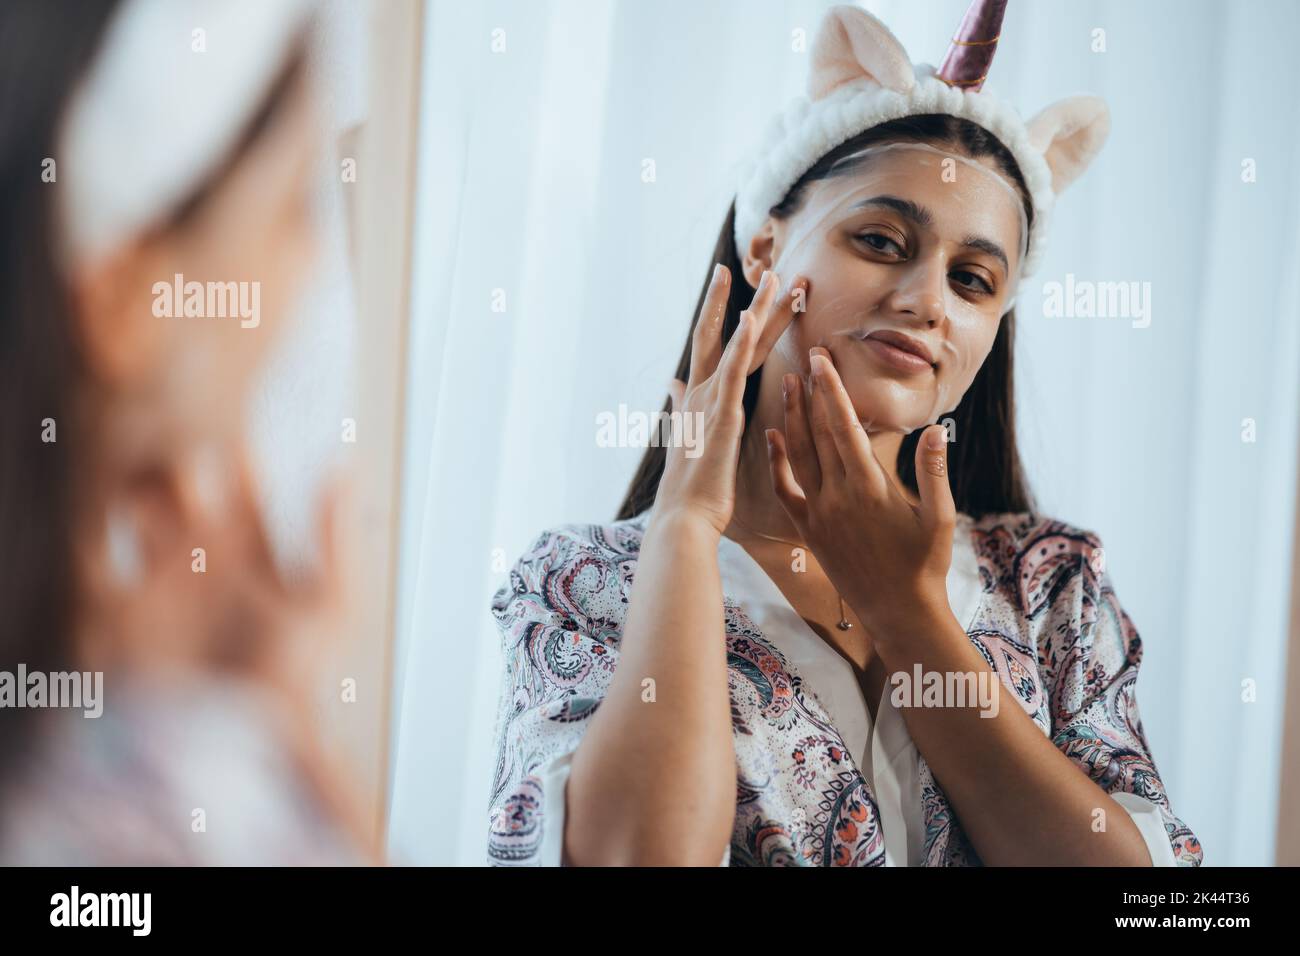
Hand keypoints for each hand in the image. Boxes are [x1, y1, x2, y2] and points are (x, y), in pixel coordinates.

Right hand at [654, 264, 806, 535]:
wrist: (683, 518)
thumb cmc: (691, 490)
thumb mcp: (684, 439)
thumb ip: (680, 407)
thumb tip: (671, 384)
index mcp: (696, 399)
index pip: (711, 349)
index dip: (720, 316)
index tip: (729, 288)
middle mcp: (699, 393)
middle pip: (718, 335)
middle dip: (732, 300)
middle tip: (746, 266)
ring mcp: (710, 401)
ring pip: (736, 345)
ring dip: (756, 309)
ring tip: (773, 277)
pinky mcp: (721, 414)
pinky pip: (733, 371)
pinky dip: (740, 342)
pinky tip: (749, 315)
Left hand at [764, 346, 955, 641]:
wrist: (897, 612)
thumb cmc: (924, 565)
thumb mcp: (939, 518)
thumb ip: (934, 471)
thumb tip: (938, 428)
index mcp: (869, 486)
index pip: (843, 426)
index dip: (830, 389)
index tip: (821, 359)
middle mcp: (837, 495)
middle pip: (818, 432)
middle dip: (810, 391)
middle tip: (802, 355)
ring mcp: (819, 513)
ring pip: (799, 455)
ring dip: (790, 417)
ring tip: (785, 383)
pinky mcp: (808, 529)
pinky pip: (785, 490)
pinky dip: (777, 462)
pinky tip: (772, 436)